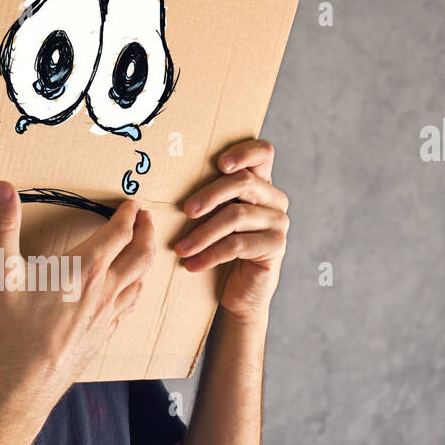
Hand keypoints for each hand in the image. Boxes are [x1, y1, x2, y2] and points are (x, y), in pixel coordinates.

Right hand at [0, 180, 154, 401]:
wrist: (23, 383)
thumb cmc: (12, 331)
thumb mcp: (1, 273)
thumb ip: (3, 227)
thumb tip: (2, 188)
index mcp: (84, 269)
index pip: (119, 233)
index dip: (128, 214)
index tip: (132, 204)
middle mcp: (104, 291)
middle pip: (142, 255)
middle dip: (148, 232)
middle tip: (147, 219)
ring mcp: (107, 316)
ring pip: (140, 281)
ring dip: (146, 260)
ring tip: (143, 250)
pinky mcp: (104, 336)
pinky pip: (129, 306)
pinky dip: (135, 289)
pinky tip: (129, 292)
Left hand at [174, 139, 288, 322]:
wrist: (238, 293)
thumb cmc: (218, 249)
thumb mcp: (212, 218)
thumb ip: (206, 197)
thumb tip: (166, 180)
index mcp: (260, 183)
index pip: (263, 152)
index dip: (244, 152)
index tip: (219, 164)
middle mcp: (274, 199)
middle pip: (243, 183)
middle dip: (210, 195)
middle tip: (186, 210)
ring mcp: (278, 222)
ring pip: (237, 216)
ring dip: (203, 233)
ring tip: (180, 248)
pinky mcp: (275, 246)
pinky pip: (238, 245)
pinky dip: (210, 254)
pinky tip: (192, 264)